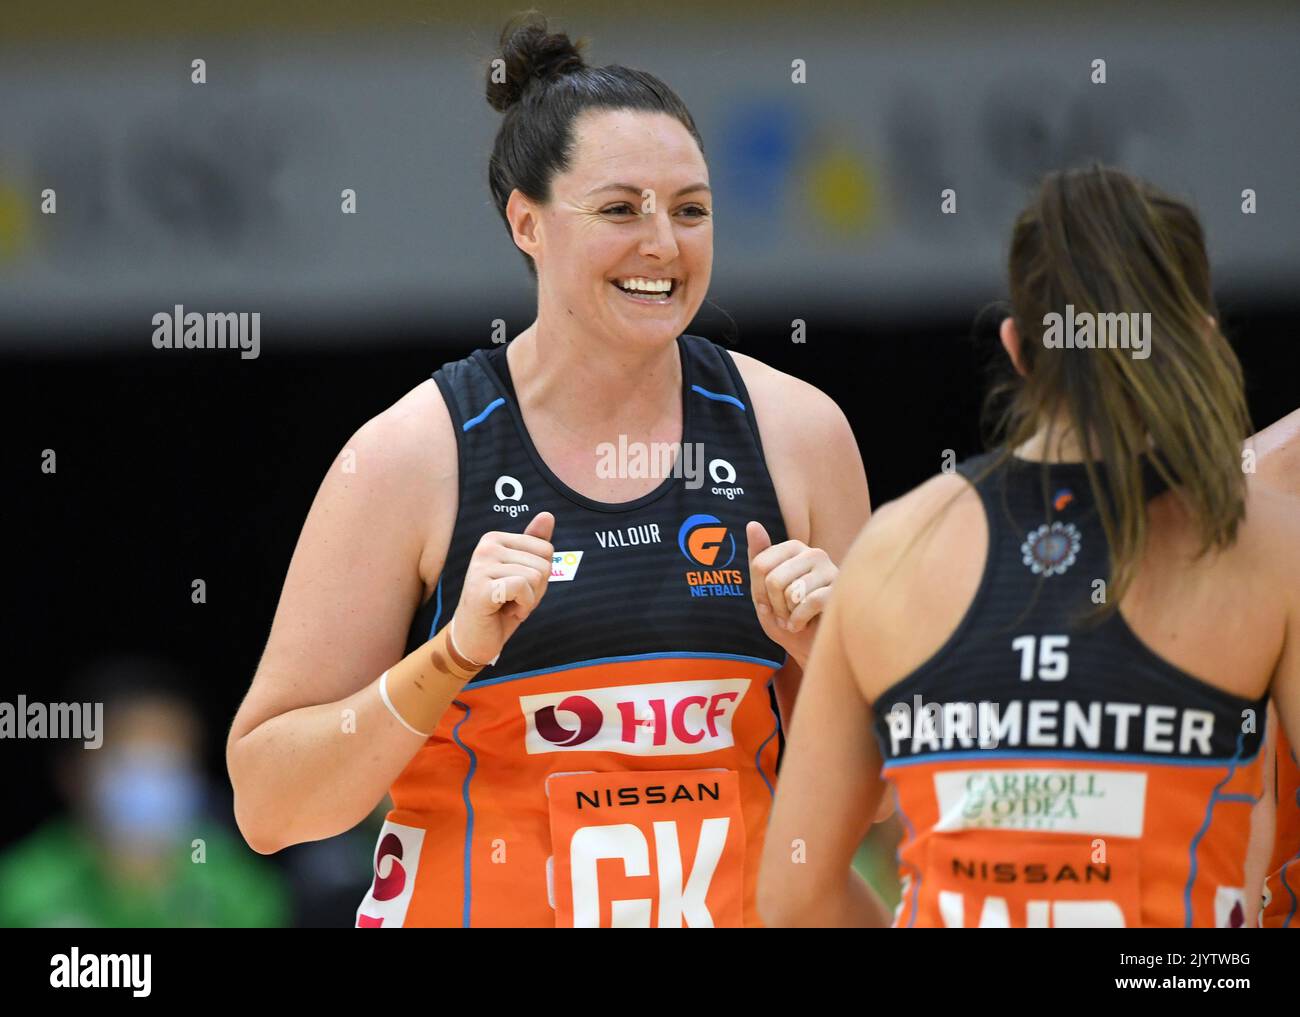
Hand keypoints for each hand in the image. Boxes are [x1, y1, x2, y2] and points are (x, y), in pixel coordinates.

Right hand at [449, 512, 554, 664]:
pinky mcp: (481, 588)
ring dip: (529, 601)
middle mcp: (485, 547)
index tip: (518, 587)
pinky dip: (523, 607)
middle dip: (536, 590)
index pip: (546, 549)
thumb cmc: (502, 605)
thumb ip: (535, 545)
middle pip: (544, 564)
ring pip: (535, 577)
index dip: (541, 576)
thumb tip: (548, 515)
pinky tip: (504, 612)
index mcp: (495, 538)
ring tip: (506, 605)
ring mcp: (481, 566)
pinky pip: (524, 588)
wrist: (475, 638)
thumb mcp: (524, 573)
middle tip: (512, 599)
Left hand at [746, 521, 837, 668]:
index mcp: (793, 548)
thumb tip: (752, 524)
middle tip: (783, 615)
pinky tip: (803, 625)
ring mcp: (831, 570)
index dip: (758, 593)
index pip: (760, 565)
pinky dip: (800, 620)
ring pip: (792, 592)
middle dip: (774, 606)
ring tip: (796, 618)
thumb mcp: (763, 590)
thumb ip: (758, 558)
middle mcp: (813, 553)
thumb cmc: (787, 617)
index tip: (767, 604)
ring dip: (788, 615)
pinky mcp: (841, 590)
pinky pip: (810, 602)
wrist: (810, 646)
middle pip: (774, 579)